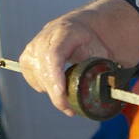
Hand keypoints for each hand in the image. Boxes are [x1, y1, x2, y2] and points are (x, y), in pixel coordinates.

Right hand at [18, 0, 138, 115]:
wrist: (77, 29)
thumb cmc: (91, 42)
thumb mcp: (101, 52)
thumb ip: (104, 70)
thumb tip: (111, 93)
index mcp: (66, 32)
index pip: (54, 55)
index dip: (55, 77)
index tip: (61, 95)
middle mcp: (45, 37)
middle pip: (44, 68)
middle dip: (56, 93)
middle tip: (70, 109)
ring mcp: (33, 46)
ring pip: (37, 76)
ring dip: (51, 91)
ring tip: (67, 94)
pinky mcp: (27, 57)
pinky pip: (31, 78)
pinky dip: (43, 86)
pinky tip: (56, 85)